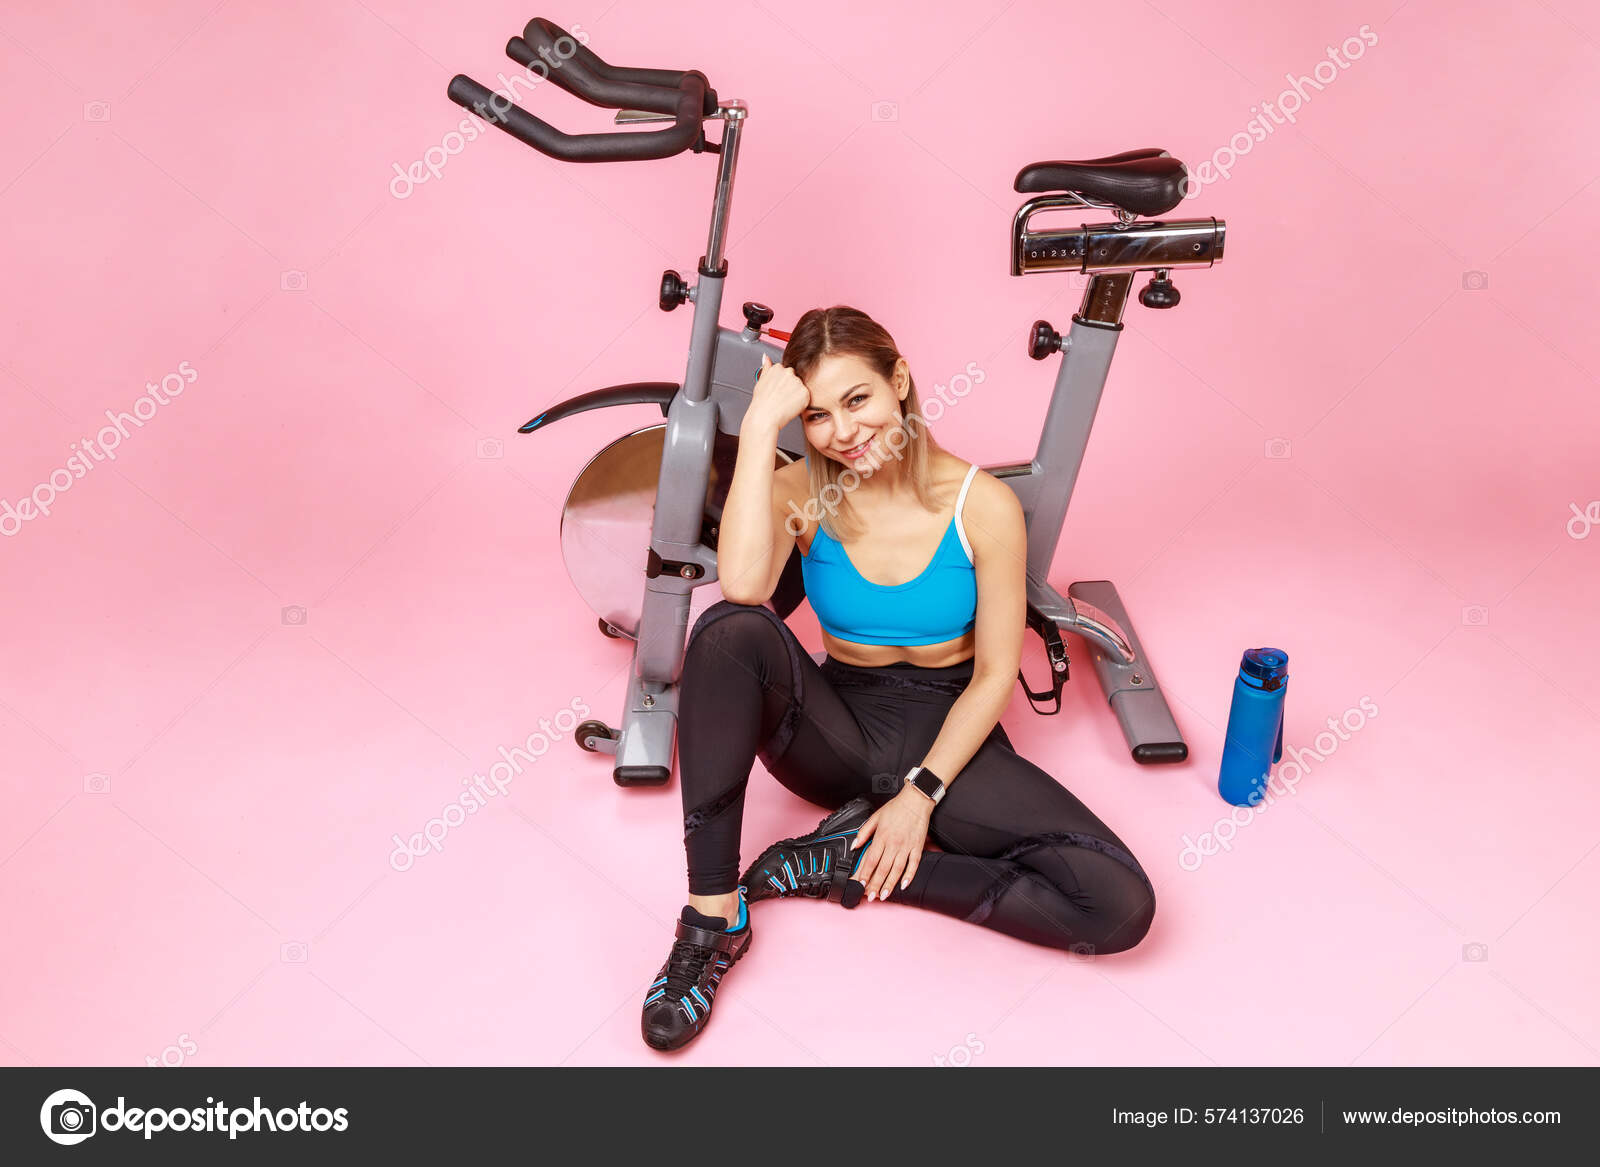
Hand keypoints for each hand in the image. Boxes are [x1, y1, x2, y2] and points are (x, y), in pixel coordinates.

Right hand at [746, 354, 809, 434]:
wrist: (765, 417)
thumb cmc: (761, 402)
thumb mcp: (761, 381)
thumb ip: (766, 367)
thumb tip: (766, 357)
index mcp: (778, 367)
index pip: (785, 372)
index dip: (782, 383)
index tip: (778, 391)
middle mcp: (789, 372)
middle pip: (795, 378)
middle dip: (791, 387)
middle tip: (782, 398)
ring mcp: (798, 382)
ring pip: (801, 387)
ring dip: (796, 394)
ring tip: (785, 403)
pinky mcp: (805, 392)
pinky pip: (806, 397)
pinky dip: (801, 402)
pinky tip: (790, 406)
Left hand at [849, 786, 933, 901]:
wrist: (915, 801)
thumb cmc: (896, 808)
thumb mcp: (875, 817)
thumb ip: (863, 832)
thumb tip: (855, 845)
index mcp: (882, 836)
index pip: (871, 859)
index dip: (864, 873)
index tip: (860, 883)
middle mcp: (893, 843)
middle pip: (882, 868)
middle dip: (875, 884)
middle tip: (870, 896)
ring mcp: (906, 847)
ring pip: (897, 870)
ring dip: (890, 884)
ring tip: (884, 895)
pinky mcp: (917, 847)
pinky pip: (913, 865)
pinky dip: (909, 876)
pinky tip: (904, 885)